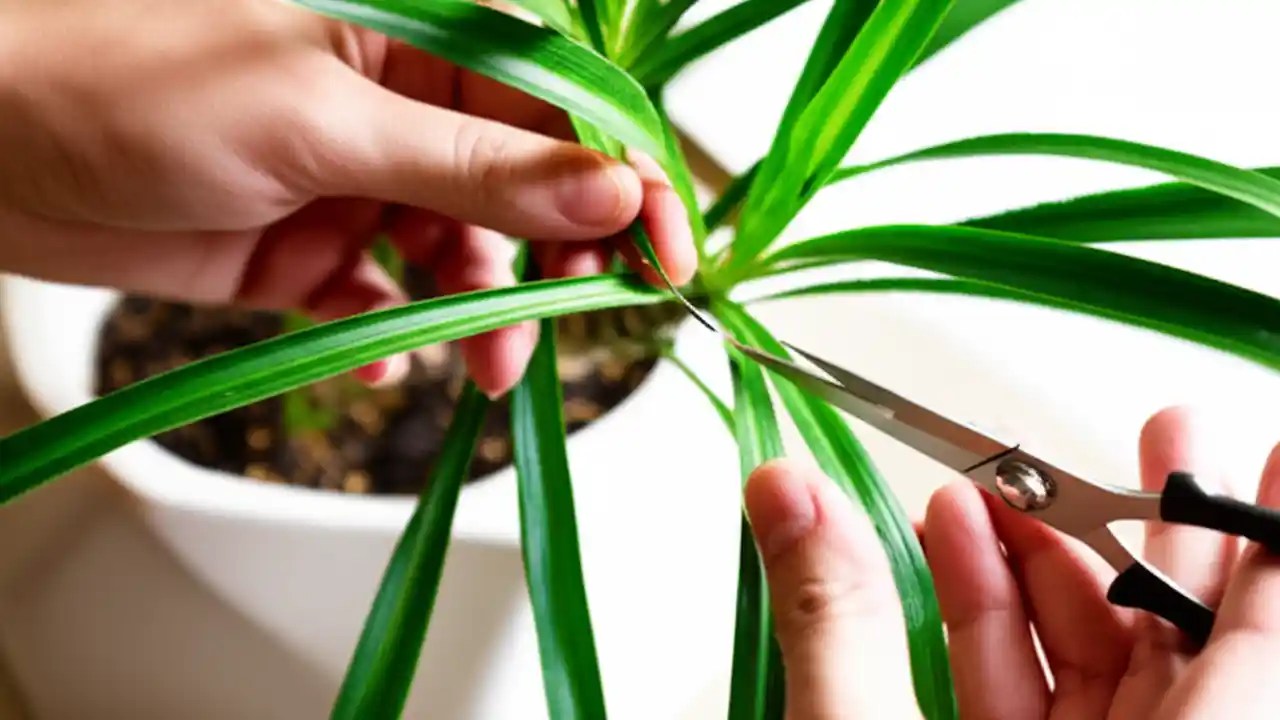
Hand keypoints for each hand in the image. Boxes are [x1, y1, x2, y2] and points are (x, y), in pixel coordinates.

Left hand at [0, 0, 694, 395]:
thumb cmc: (123, 83)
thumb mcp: (323, 121)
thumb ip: (477, 164)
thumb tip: (612, 190)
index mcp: (417, 27)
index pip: (562, 100)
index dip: (627, 176)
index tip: (668, 254)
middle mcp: (400, 96)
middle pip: (528, 183)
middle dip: (557, 257)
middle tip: (571, 321)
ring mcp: (360, 172)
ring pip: (470, 248)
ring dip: (487, 307)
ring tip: (483, 360)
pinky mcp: (317, 243)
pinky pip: (396, 292)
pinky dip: (408, 328)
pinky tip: (399, 353)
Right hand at [744, 406, 1279, 718]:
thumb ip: (841, 623)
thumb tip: (790, 491)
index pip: (1264, 639)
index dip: (1268, 536)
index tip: (1275, 450)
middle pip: (1183, 637)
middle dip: (1157, 527)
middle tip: (1163, 440)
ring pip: (1100, 665)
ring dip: (1046, 566)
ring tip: (992, 486)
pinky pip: (1027, 696)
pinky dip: (988, 623)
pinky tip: (950, 549)